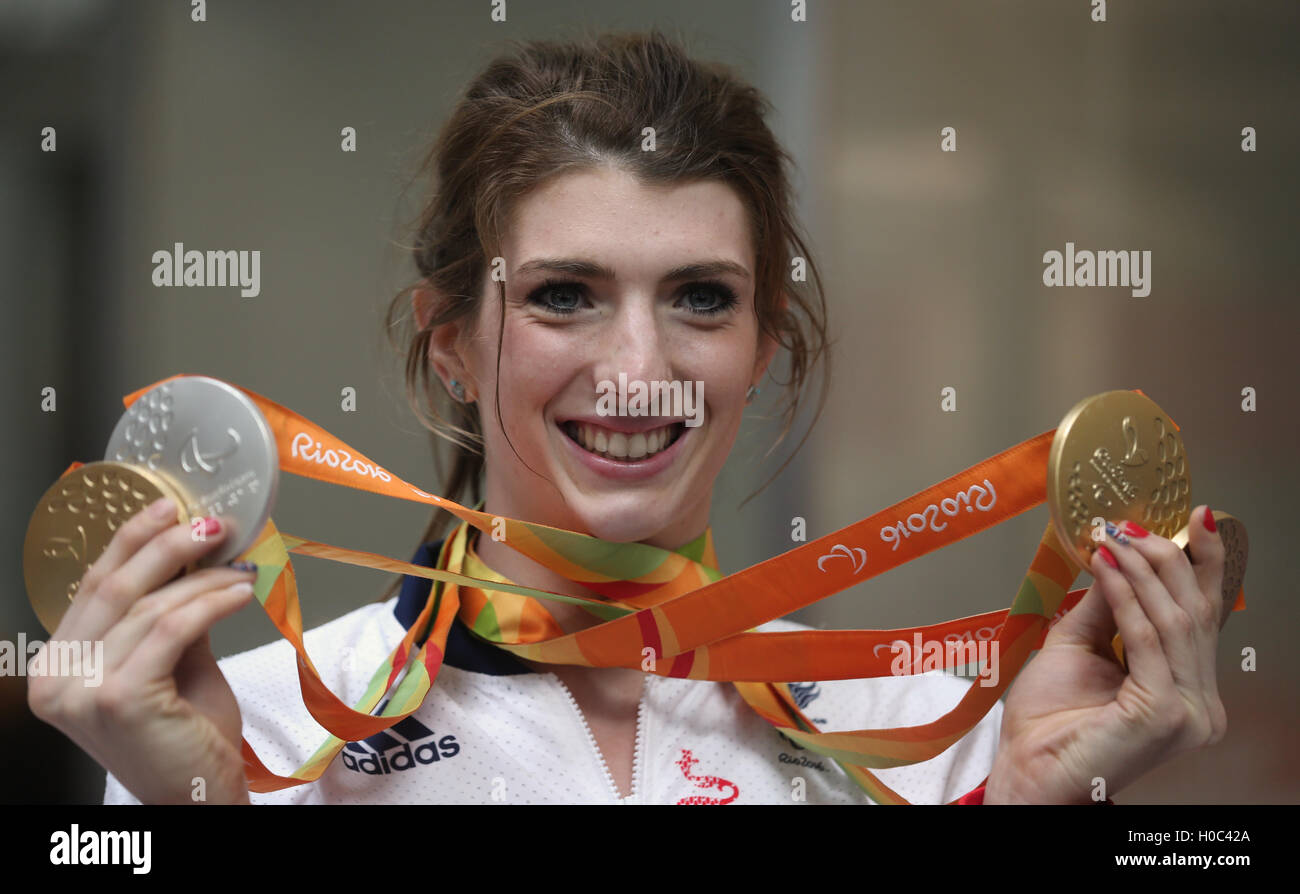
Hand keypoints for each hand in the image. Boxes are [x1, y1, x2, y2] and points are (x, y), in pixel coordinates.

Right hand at [27, 497, 257, 803]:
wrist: (197, 795)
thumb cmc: (183, 733)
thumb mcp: (169, 661)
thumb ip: (168, 613)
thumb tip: (192, 552)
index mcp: (56, 665)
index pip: (91, 588)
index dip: (131, 542)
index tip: (170, 509)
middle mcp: (56, 678)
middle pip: (112, 589)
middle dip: (167, 546)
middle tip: (212, 523)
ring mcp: (82, 692)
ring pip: (149, 608)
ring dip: (203, 579)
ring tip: (239, 567)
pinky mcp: (120, 700)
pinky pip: (172, 630)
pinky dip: (211, 603)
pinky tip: (240, 593)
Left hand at [985, 504, 1226, 803]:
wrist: (1025, 770)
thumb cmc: (1048, 724)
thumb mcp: (1079, 646)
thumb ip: (1107, 607)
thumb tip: (1117, 557)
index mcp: (1188, 689)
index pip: (1203, 617)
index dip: (1204, 564)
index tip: (1195, 518)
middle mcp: (1199, 704)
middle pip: (1193, 612)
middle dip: (1163, 558)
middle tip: (1130, 525)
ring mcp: (1187, 712)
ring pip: (1173, 620)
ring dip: (1140, 571)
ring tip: (1112, 539)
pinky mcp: (1163, 713)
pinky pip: (1146, 638)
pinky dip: (1124, 597)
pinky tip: (1105, 570)